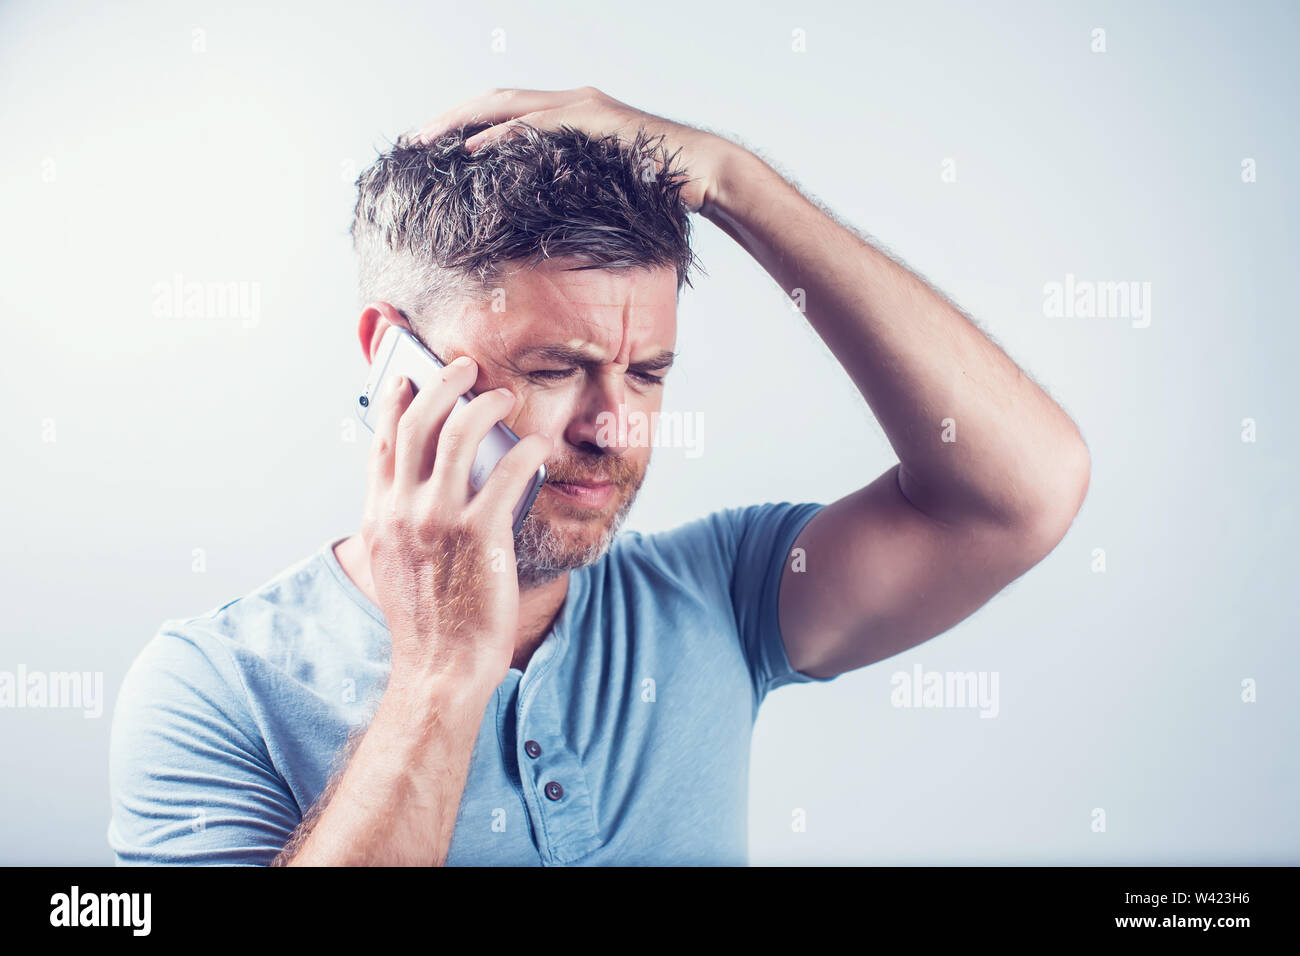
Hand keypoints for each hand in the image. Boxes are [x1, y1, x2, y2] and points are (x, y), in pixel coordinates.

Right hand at [360, 355, 552, 685]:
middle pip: (417, 421)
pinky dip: (525, 450)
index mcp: (379, 515)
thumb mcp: (394, 565)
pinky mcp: (480, 536)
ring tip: (504, 396)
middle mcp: (403, 509)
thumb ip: (398, 523)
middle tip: (464, 367)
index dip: (395, 400)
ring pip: (458, 435)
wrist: (439, 669)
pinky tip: (538, 445)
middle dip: (441, 383)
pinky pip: (506, 473)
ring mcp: (439, 520)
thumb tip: (416, 491)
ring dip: (484, 404)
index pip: (382, 440)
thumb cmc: (426, 622)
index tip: (409, 376)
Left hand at [410, 86, 733, 215]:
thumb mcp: (601, 188)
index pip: (506, 112)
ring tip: (427, 141)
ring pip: (506, 104)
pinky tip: (471, 150)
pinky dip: (499, 135)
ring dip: (462, 122)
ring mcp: (581, 107)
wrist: (704, 174)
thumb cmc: (657, 189)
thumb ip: (571, 190)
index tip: (433, 147)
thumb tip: (542, 219)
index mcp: (569, 115)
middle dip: (450, 118)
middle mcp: (570, 102)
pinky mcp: (591, 121)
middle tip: (413, 140)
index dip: (466, 125)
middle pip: (495, 100)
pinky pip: (535, 125)